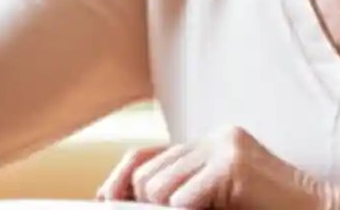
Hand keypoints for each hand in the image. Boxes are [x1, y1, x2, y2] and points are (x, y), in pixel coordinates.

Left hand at [97, 126, 339, 208]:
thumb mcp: (216, 200)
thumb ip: (179, 193)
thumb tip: (122, 198)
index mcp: (213, 143)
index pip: (145, 156)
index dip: (119, 182)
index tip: (106, 202)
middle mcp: (217, 137)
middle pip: (145, 174)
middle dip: (148, 206)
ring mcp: (226, 147)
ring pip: (158, 188)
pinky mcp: (233, 164)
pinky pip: (181, 200)